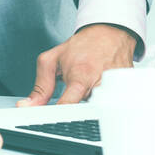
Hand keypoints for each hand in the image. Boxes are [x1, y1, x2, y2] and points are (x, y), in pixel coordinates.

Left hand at [17, 24, 136, 106]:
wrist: (110, 33)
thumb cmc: (83, 46)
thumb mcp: (53, 60)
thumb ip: (41, 86)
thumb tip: (27, 106)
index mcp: (81, 76)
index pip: (68, 105)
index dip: (58, 115)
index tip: (50, 120)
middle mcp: (100, 84)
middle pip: (84, 111)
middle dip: (75, 108)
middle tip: (72, 95)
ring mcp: (116, 88)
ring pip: (98, 110)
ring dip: (90, 103)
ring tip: (89, 86)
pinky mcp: (126, 91)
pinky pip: (111, 105)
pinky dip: (103, 100)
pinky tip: (100, 87)